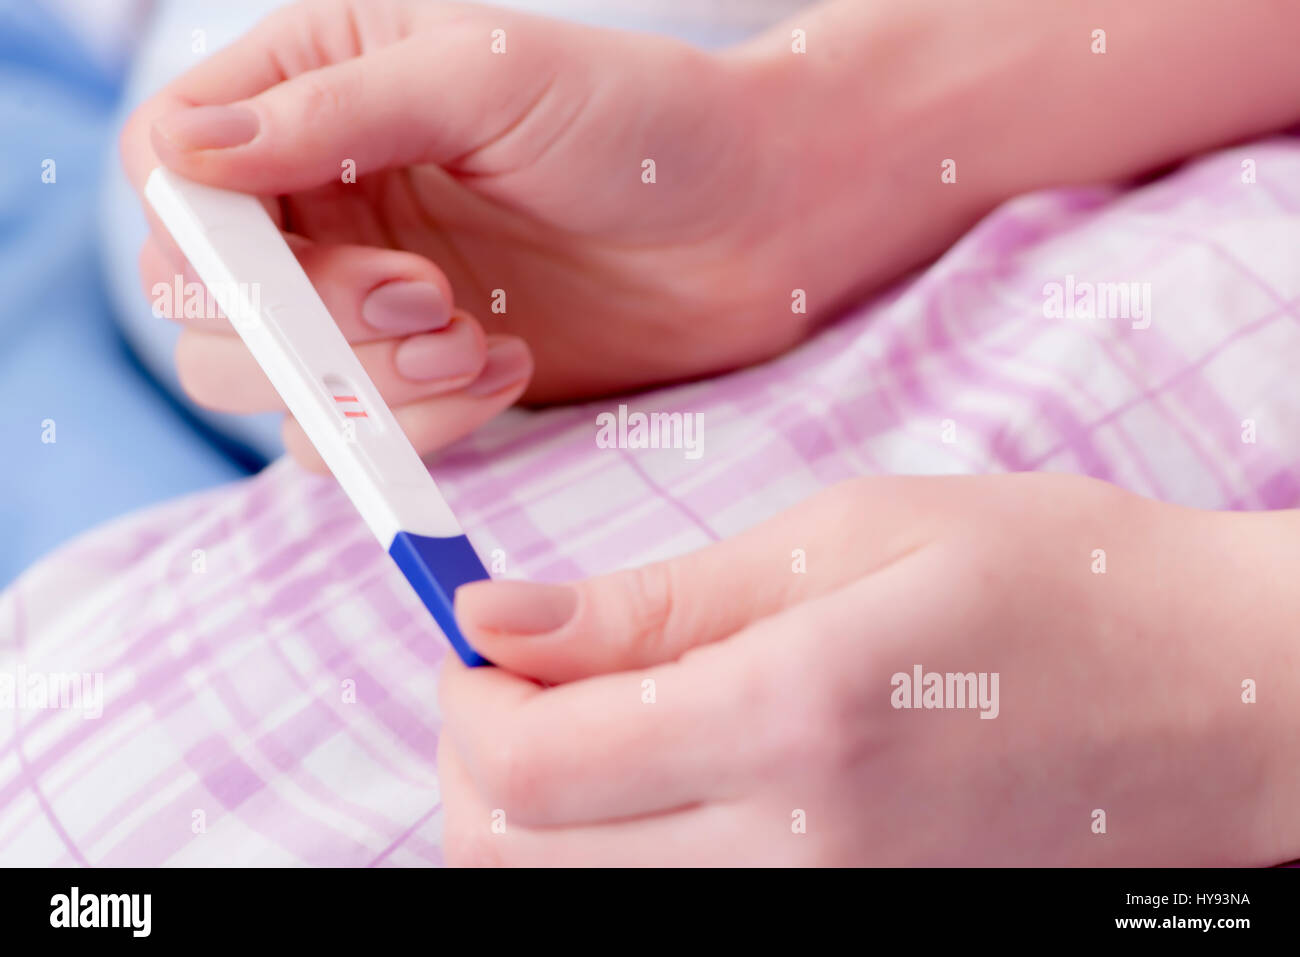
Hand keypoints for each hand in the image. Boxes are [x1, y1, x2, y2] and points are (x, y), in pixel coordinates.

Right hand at [121, 0, 807, 467]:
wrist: (756, 223)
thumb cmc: (640, 123)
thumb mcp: (490, 78)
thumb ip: (338, 113)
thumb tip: (185, 153)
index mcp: (316, 90)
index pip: (172, 172)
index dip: (201, 240)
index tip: (291, 271)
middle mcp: (323, 199)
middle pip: (205, 302)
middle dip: (306, 327)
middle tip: (429, 306)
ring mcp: (366, 300)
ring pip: (272, 388)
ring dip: (365, 389)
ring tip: (476, 346)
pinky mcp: (421, 381)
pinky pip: (357, 441)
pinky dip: (420, 429)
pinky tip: (509, 368)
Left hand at [438, 473, 1299, 864]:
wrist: (1214, 698)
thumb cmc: (1053, 581)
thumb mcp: (852, 537)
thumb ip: (660, 599)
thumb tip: (495, 616)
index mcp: (797, 721)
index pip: (534, 766)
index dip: (464, 698)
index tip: (472, 633)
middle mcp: (801, 855)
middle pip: (523, 861)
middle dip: (474, 761)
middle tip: (514, 671)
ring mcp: (829, 913)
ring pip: (580, 900)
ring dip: (534, 812)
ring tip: (585, 711)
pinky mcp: (852, 927)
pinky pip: (670, 911)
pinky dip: (612, 849)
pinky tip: (654, 768)